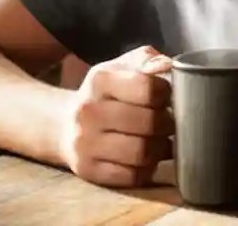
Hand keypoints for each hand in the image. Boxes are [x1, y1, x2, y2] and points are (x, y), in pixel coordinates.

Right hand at [58, 45, 173, 186]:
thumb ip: (147, 60)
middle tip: (173, 122)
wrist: (65, 124)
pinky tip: (148, 158)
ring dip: (161, 148)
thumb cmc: (106, 94)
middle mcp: (87, 111)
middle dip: (169, 124)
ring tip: (163, 140)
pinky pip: (132, 176)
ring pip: (142, 153)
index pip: (148, 88)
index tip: (170, 97)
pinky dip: (147, 169)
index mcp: (99, 80)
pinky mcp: (88, 170)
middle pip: (149, 123)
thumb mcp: (121, 68)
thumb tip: (166, 66)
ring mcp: (84, 143)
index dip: (168, 94)